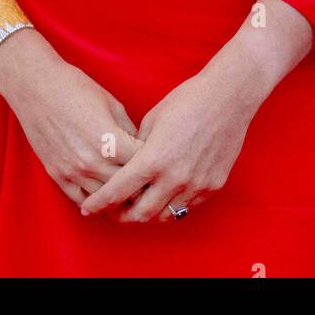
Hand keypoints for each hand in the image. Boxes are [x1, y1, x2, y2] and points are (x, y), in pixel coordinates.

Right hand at [0, 28, 143, 210]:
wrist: (37, 86)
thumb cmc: (76, 88)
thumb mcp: (112, 103)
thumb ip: (128, 130)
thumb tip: (140, 148)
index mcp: (112, 142)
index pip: (142, 166)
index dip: (153, 163)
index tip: (157, 163)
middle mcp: (93, 162)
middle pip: (126, 188)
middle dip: (139, 185)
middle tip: (148, 182)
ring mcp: (74, 172)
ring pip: (105, 200)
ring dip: (117, 198)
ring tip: (128, 193)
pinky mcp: (58, 175)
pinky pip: (81, 200)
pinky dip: (94, 202)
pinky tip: (103, 197)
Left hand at [78, 47, 268, 223]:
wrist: (227, 98)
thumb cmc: (186, 101)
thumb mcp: (152, 120)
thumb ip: (136, 147)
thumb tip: (126, 165)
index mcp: (154, 158)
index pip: (118, 190)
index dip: (100, 203)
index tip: (87, 208)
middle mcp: (174, 177)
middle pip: (141, 214)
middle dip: (122, 216)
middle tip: (112, 213)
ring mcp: (196, 185)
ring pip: (165, 215)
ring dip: (148, 214)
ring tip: (137, 207)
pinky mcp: (212, 186)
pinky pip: (186, 206)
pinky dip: (172, 205)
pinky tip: (165, 196)